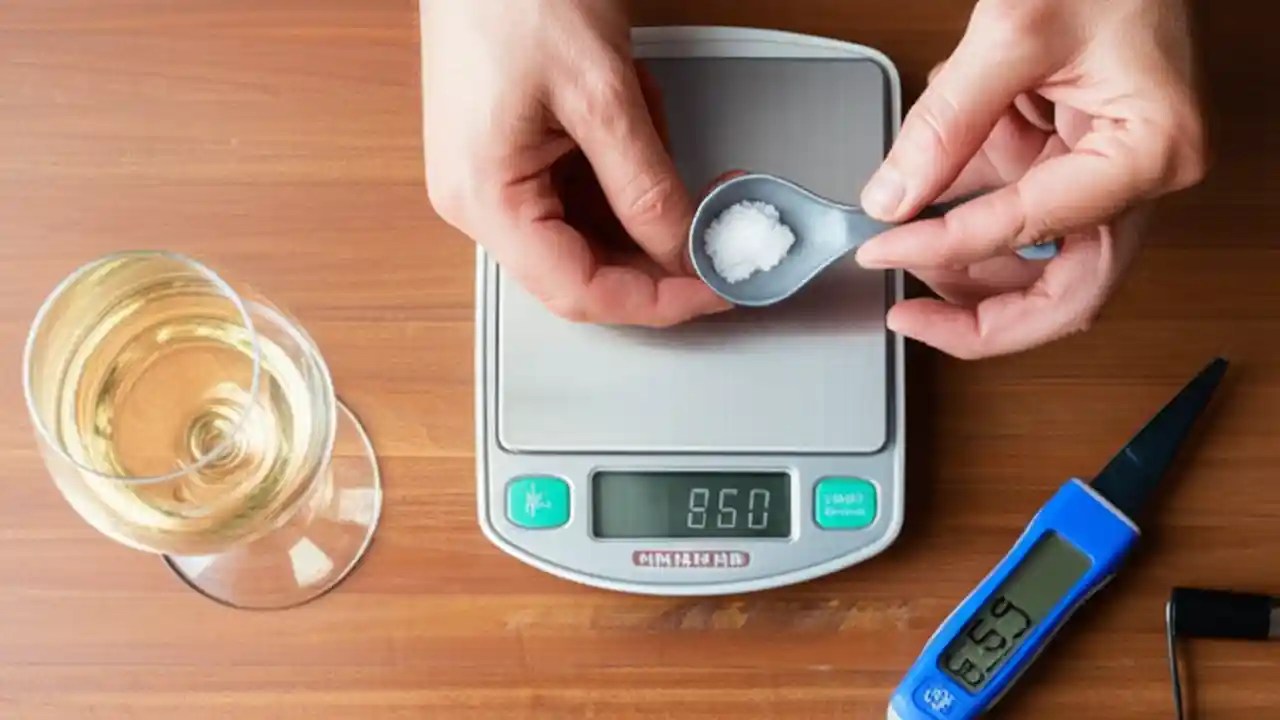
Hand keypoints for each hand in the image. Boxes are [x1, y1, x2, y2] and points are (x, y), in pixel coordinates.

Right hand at [420, 1, 728, 326]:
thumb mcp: (601, 92)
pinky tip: (630, 103)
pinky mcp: (511, 150)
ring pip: (590, 226)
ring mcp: (493, 175)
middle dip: (656, 242)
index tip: (715, 288)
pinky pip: (579, 186)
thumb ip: (646, 185)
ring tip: (647, 107)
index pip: (579, 290)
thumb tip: (684, 247)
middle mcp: (479, 199)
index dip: (655, 301)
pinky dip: (621, 159)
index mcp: (485, 196)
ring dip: (640, 187)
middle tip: (718, 219)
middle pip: (584, 266)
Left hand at [855, 0, 1206, 358]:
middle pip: (1068, 293)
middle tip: (911, 320)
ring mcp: (1115, 169)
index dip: (944, 249)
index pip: (1031, 229)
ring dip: (973, 270)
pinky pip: (1025, 211)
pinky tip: (928, 204)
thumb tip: (891, 198)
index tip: (881, 251)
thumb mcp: (1014, 30)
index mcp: (1150, 150)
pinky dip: (973, 218)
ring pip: (1046, 265)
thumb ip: (947, 122)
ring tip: (904, 251)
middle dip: (985, 319)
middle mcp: (1145, 174)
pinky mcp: (1083, 155)